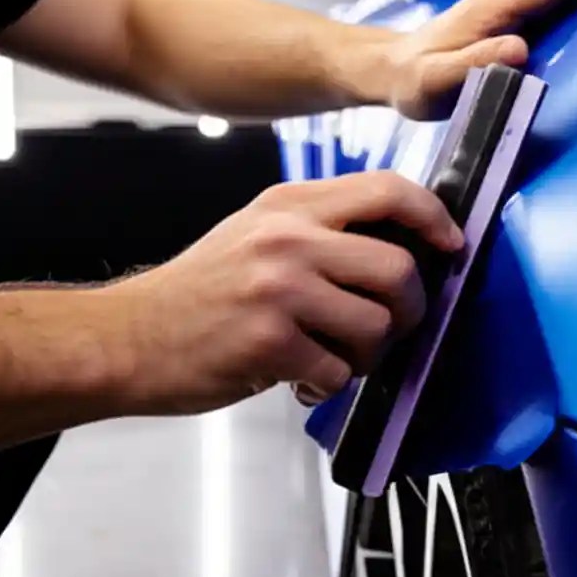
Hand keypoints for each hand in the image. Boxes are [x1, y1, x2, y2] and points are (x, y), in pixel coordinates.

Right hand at [99, 172, 462, 414]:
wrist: (126, 338)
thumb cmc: (202, 292)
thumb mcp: (259, 233)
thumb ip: (325, 229)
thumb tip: (409, 249)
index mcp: (291, 203)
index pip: (389, 191)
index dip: (434, 219)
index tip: (450, 247)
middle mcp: (288, 237)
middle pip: (399, 269)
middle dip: (410, 311)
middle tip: (390, 328)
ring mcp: (278, 288)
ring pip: (377, 327)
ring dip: (367, 356)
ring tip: (333, 357)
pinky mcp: (269, 342)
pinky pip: (339, 371)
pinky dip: (327, 385)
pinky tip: (299, 379)